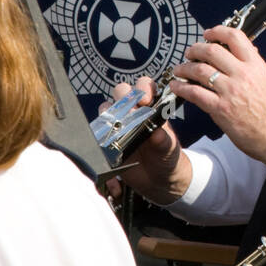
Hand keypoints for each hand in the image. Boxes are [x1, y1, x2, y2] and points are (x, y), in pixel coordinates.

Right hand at [99, 76, 191, 205]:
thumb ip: (164, 140)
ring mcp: (118, 123)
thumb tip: (157, 133)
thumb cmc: (166, 156)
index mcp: (151, 107)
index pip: (145, 86)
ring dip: (109, 113)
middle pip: (121, 91)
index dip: (144, 88)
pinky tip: (108, 145)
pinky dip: (99, 135)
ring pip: (106, 108)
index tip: (146, 100)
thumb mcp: (169, 148)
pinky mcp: (107, 138)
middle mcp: (132, 111)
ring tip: (117, 128)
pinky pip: (97, 130)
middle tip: (130, 111)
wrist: (158, 178)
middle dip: (123, 96)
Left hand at [171, 25, 265, 166]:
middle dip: (195, 49)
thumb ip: (252, 67)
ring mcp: (230, 91)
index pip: (235, 37)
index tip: (208, 34)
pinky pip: (195, 93)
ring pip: (199, 70)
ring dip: (184, 67)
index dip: (217, 31)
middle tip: (189, 52)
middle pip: (211, 51)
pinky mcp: (220, 108)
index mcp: (256, 65)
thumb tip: (239, 56)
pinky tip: (176, 86)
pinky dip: (182, 87)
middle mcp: (242, 74)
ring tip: (179, 69)